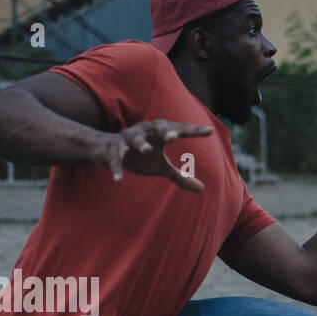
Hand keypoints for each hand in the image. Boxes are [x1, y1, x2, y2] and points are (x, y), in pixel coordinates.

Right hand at [93, 119, 212, 190]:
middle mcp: (144, 131)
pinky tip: (119, 179)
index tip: (209, 131)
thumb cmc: (141, 157)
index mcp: (159, 133)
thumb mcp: (161, 167)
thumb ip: (180, 176)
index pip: (179, 130)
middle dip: (165, 131)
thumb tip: (201, 188)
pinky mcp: (113, 149)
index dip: (194, 130)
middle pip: (157, 127)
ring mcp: (127, 139)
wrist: (107, 151)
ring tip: (146, 149)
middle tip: (173, 137)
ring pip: (134, 138)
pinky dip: (117, 167)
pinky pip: (116, 158)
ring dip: (140, 143)